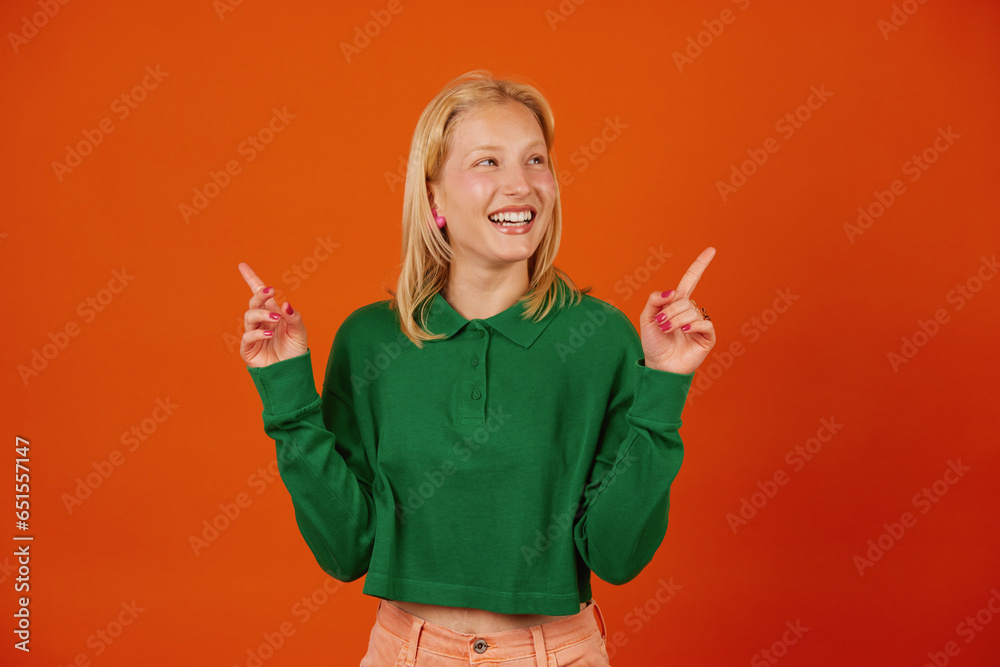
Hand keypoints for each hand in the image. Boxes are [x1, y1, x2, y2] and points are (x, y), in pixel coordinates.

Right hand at [238, 262, 307, 367]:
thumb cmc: (294, 352)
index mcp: (273, 313)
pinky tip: (269, 333)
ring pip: (250, 317)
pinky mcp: (248, 348)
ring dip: (262, 315)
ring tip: (276, 320)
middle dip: (260, 294)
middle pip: (254, 303)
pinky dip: (257, 333)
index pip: (259, 295)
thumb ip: (293, 318)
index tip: (242, 266)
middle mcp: (261, 322)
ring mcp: (253, 334)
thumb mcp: (300, 333)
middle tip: (271, 291)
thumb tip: (285, 303)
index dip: (251, 279)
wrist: (291, 373)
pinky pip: (248, 336)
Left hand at [639, 247, 716, 373]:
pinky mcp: (707, 337)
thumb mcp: (647, 318)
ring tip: (667, 330)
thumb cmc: (653, 344)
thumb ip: (655, 300)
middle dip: (670, 310)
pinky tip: (684, 331)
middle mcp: (691, 311)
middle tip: (661, 324)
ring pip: (692, 311)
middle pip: (685, 300)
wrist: (659, 366)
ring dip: (676, 320)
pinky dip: (693, 325)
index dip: (700, 265)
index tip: (712, 250)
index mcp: (677, 304)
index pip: (691, 280)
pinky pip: (704, 323)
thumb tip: (673, 292)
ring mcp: (700, 324)